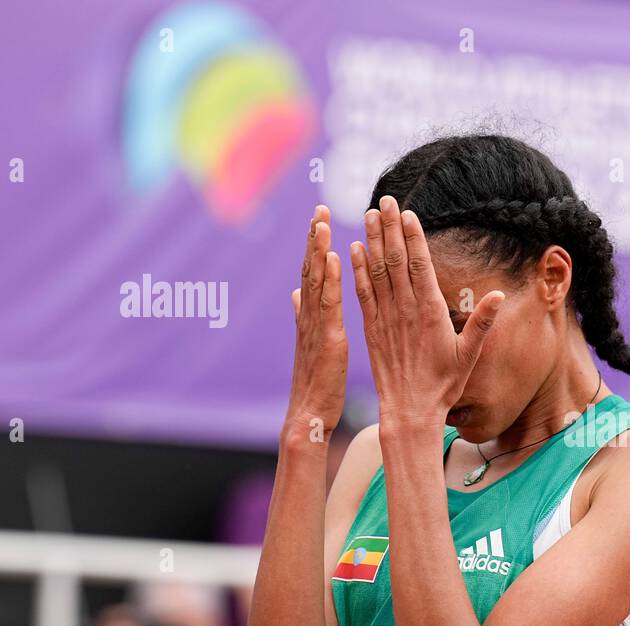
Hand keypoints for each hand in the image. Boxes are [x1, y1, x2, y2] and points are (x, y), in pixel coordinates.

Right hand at [285, 205, 346, 439]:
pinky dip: (330, 278)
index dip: (314, 247)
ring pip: (316, 280)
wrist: (310, 414)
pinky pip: (329, 303)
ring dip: (318, 248)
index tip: (318, 220)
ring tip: (321, 220)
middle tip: (318, 207)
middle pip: (310, 269)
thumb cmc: (317, 383)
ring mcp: (316, 325)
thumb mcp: (313, 344)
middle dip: (313, 238)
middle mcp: (309, 315)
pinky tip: (333, 256)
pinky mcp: (328, 338)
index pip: (311, 274)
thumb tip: (296, 293)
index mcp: (309, 316)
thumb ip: (304, 316)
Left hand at [350, 196, 504, 426]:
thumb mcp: (469, 354)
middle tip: (384, 201)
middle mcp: (405, 310)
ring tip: (369, 215)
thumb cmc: (444, 385)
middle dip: (390, 228)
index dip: (412, 237)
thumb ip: (482, 323)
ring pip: (377, 271)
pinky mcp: (371, 328)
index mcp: (430, 312)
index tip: (407, 213)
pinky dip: (358, 269)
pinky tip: (354, 250)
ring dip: (372, 241)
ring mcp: (386, 318)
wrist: (410, 410)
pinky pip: (363, 293)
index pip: (420, 265)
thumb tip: (499, 295)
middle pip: (396, 260)